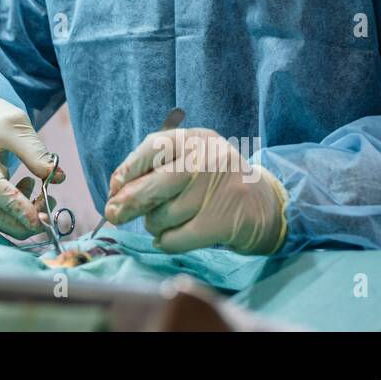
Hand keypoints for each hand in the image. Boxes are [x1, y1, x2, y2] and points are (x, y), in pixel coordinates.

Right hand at [0, 92, 62, 237]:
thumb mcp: (17, 126)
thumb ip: (36, 154)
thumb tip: (59, 179)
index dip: (18, 208)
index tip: (41, 220)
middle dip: (22, 220)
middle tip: (50, 210)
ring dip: (20, 216)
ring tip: (44, 197)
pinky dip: (12, 209)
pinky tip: (26, 187)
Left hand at [104, 127, 287, 254]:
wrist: (265, 207)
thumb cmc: (213, 184)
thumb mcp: (190, 163)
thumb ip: (155, 170)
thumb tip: (115, 193)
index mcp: (196, 138)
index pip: (154, 147)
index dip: (130, 169)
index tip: (114, 187)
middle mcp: (209, 157)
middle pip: (156, 184)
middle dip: (130, 202)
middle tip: (115, 214)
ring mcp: (219, 188)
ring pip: (165, 214)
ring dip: (155, 224)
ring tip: (163, 222)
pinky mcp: (225, 218)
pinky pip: (178, 236)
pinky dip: (167, 242)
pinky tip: (167, 239)